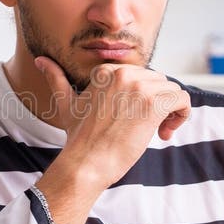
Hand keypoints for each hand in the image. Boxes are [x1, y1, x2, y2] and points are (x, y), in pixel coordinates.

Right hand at [36, 57, 189, 189]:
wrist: (85, 163)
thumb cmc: (78, 138)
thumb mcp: (66, 104)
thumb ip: (56, 79)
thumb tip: (40, 60)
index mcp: (106, 71)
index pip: (141, 76)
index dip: (142, 97)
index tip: (134, 118)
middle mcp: (123, 74)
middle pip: (159, 82)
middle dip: (158, 104)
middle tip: (148, 128)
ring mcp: (139, 88)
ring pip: (172, 90)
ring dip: (170, 111)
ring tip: (158, 132)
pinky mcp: (153, 104)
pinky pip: (182, 100)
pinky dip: (181, 115)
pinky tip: (165, 133)